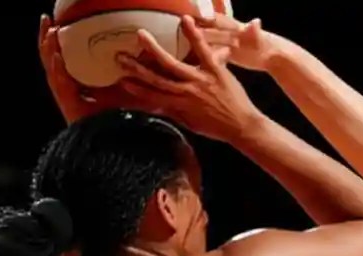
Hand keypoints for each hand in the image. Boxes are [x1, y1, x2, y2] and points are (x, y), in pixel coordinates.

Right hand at [38, 14, 130, 123]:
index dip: (55, 41)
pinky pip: (61, 87)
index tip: (55, 22)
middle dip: (45, 40)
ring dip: (49, 50)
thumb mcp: (125, 89)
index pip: (61, 58)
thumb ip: (127, 72)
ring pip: (51, 71)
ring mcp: (68, 100)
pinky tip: (57, 57)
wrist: (121, 145)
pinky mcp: (70, 109)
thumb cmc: (126, 119)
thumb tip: (138, 51)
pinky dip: (59, 71)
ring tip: (50, 32)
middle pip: (51, 61)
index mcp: (77, 85)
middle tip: (45, 18)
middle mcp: (69, 91)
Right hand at [116, 16, 265, 143]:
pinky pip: (203, 50)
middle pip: (157, 78)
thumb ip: (174, 113)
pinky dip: (194, 35)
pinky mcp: (215, 70)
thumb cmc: (218, 127)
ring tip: (140, 34)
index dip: (137, 88)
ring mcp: (200, 80)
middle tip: (120, 56)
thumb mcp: (192, 124)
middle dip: (136, 67)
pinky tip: (184, 21)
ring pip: (172, 63)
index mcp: (180, 105)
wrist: (243, 126)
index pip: (153, 95)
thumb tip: (156, 106)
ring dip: (154, 49)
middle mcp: (187, 92)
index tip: (122, 80)